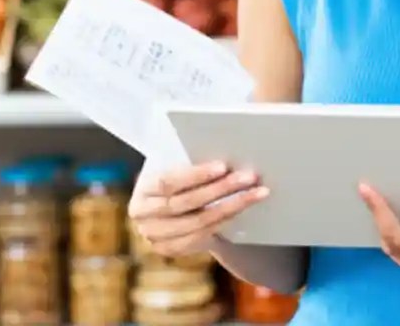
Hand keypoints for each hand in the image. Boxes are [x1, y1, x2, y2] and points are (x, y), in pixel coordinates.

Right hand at [128, 161, 269, 257]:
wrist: (164, 204)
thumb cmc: (174, 176)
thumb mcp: (173, 165)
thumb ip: (189, 161)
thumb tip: (228, 150)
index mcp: (143, 188)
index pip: (169, 181)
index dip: (196, 175)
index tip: (223, 166)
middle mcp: (144, 216)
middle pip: (187, 203)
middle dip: (221, 190)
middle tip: (249, 177)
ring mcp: (155, 236)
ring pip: (198, 223)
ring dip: (232, 207)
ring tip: (256, 193)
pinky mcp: (170, 249)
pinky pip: (202, 237)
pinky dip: (224, 222)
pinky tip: (242, 210)